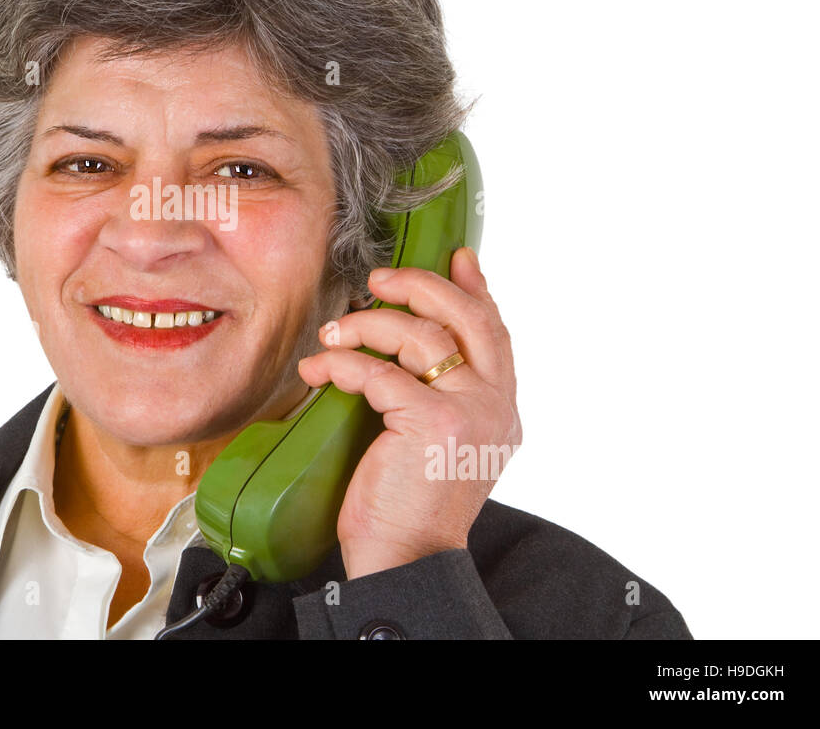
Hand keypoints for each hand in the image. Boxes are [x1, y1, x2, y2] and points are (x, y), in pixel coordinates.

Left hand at [297, 247, 520, 579]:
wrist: (405, 560)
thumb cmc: (407, 505)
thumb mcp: (435, 442)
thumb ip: (439, 395)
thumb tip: (411, 344)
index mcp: (500, 409)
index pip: (494, 332)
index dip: (475, 289)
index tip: (456, 257)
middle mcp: (495, 406)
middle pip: (467, 317)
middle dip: (420, 286)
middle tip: (380, 280)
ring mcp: (469, 411)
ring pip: (419, 335)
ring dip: (368, 325)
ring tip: (335, 332)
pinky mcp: (432, 421)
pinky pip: (379, 371)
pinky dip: (342, 362)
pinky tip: (319, 367)